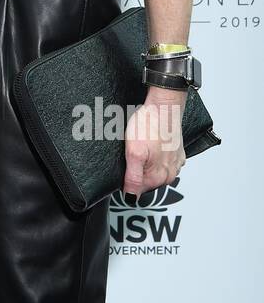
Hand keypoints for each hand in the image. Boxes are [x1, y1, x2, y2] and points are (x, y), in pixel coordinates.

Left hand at [123, 86, 186, 200]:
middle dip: (136, 170)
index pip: (136, 190)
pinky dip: (155, 155)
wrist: (164, 105)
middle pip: (145, 181)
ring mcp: (175, 163)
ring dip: (146, 162)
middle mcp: (170, 173)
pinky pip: (162, 160)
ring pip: (154, 170)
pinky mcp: (177, 153)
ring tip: (141, 145)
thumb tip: (131, 197)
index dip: (126, 178)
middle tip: (132, 152)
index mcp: (159, 177)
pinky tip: (150, 143)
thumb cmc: (149, 124)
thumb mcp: (134, 153)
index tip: (125, 164)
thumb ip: (132, 178)